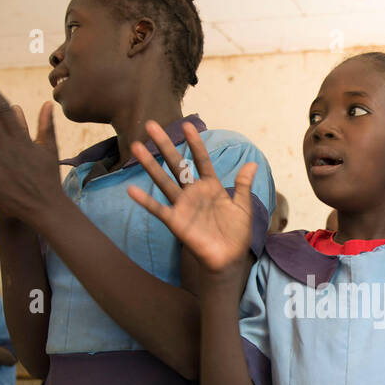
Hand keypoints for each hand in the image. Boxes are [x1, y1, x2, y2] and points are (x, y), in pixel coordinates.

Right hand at [125, 120, 257, 275]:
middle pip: (177, 164)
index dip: (195, 143)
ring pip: (164, 181)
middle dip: (164, 145)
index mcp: (210, 187)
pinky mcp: (176, 222)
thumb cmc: (236, 234)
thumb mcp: (243, 206)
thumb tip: (252, 163)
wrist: (230, 259)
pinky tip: (132, 190)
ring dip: (150, 164)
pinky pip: (158, 209)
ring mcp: (183, 206)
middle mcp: (193, 193)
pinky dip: (146, 201)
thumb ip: (243, 185)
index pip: (201, 160)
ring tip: (136, 147)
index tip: (188, 125)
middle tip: (150, 125)